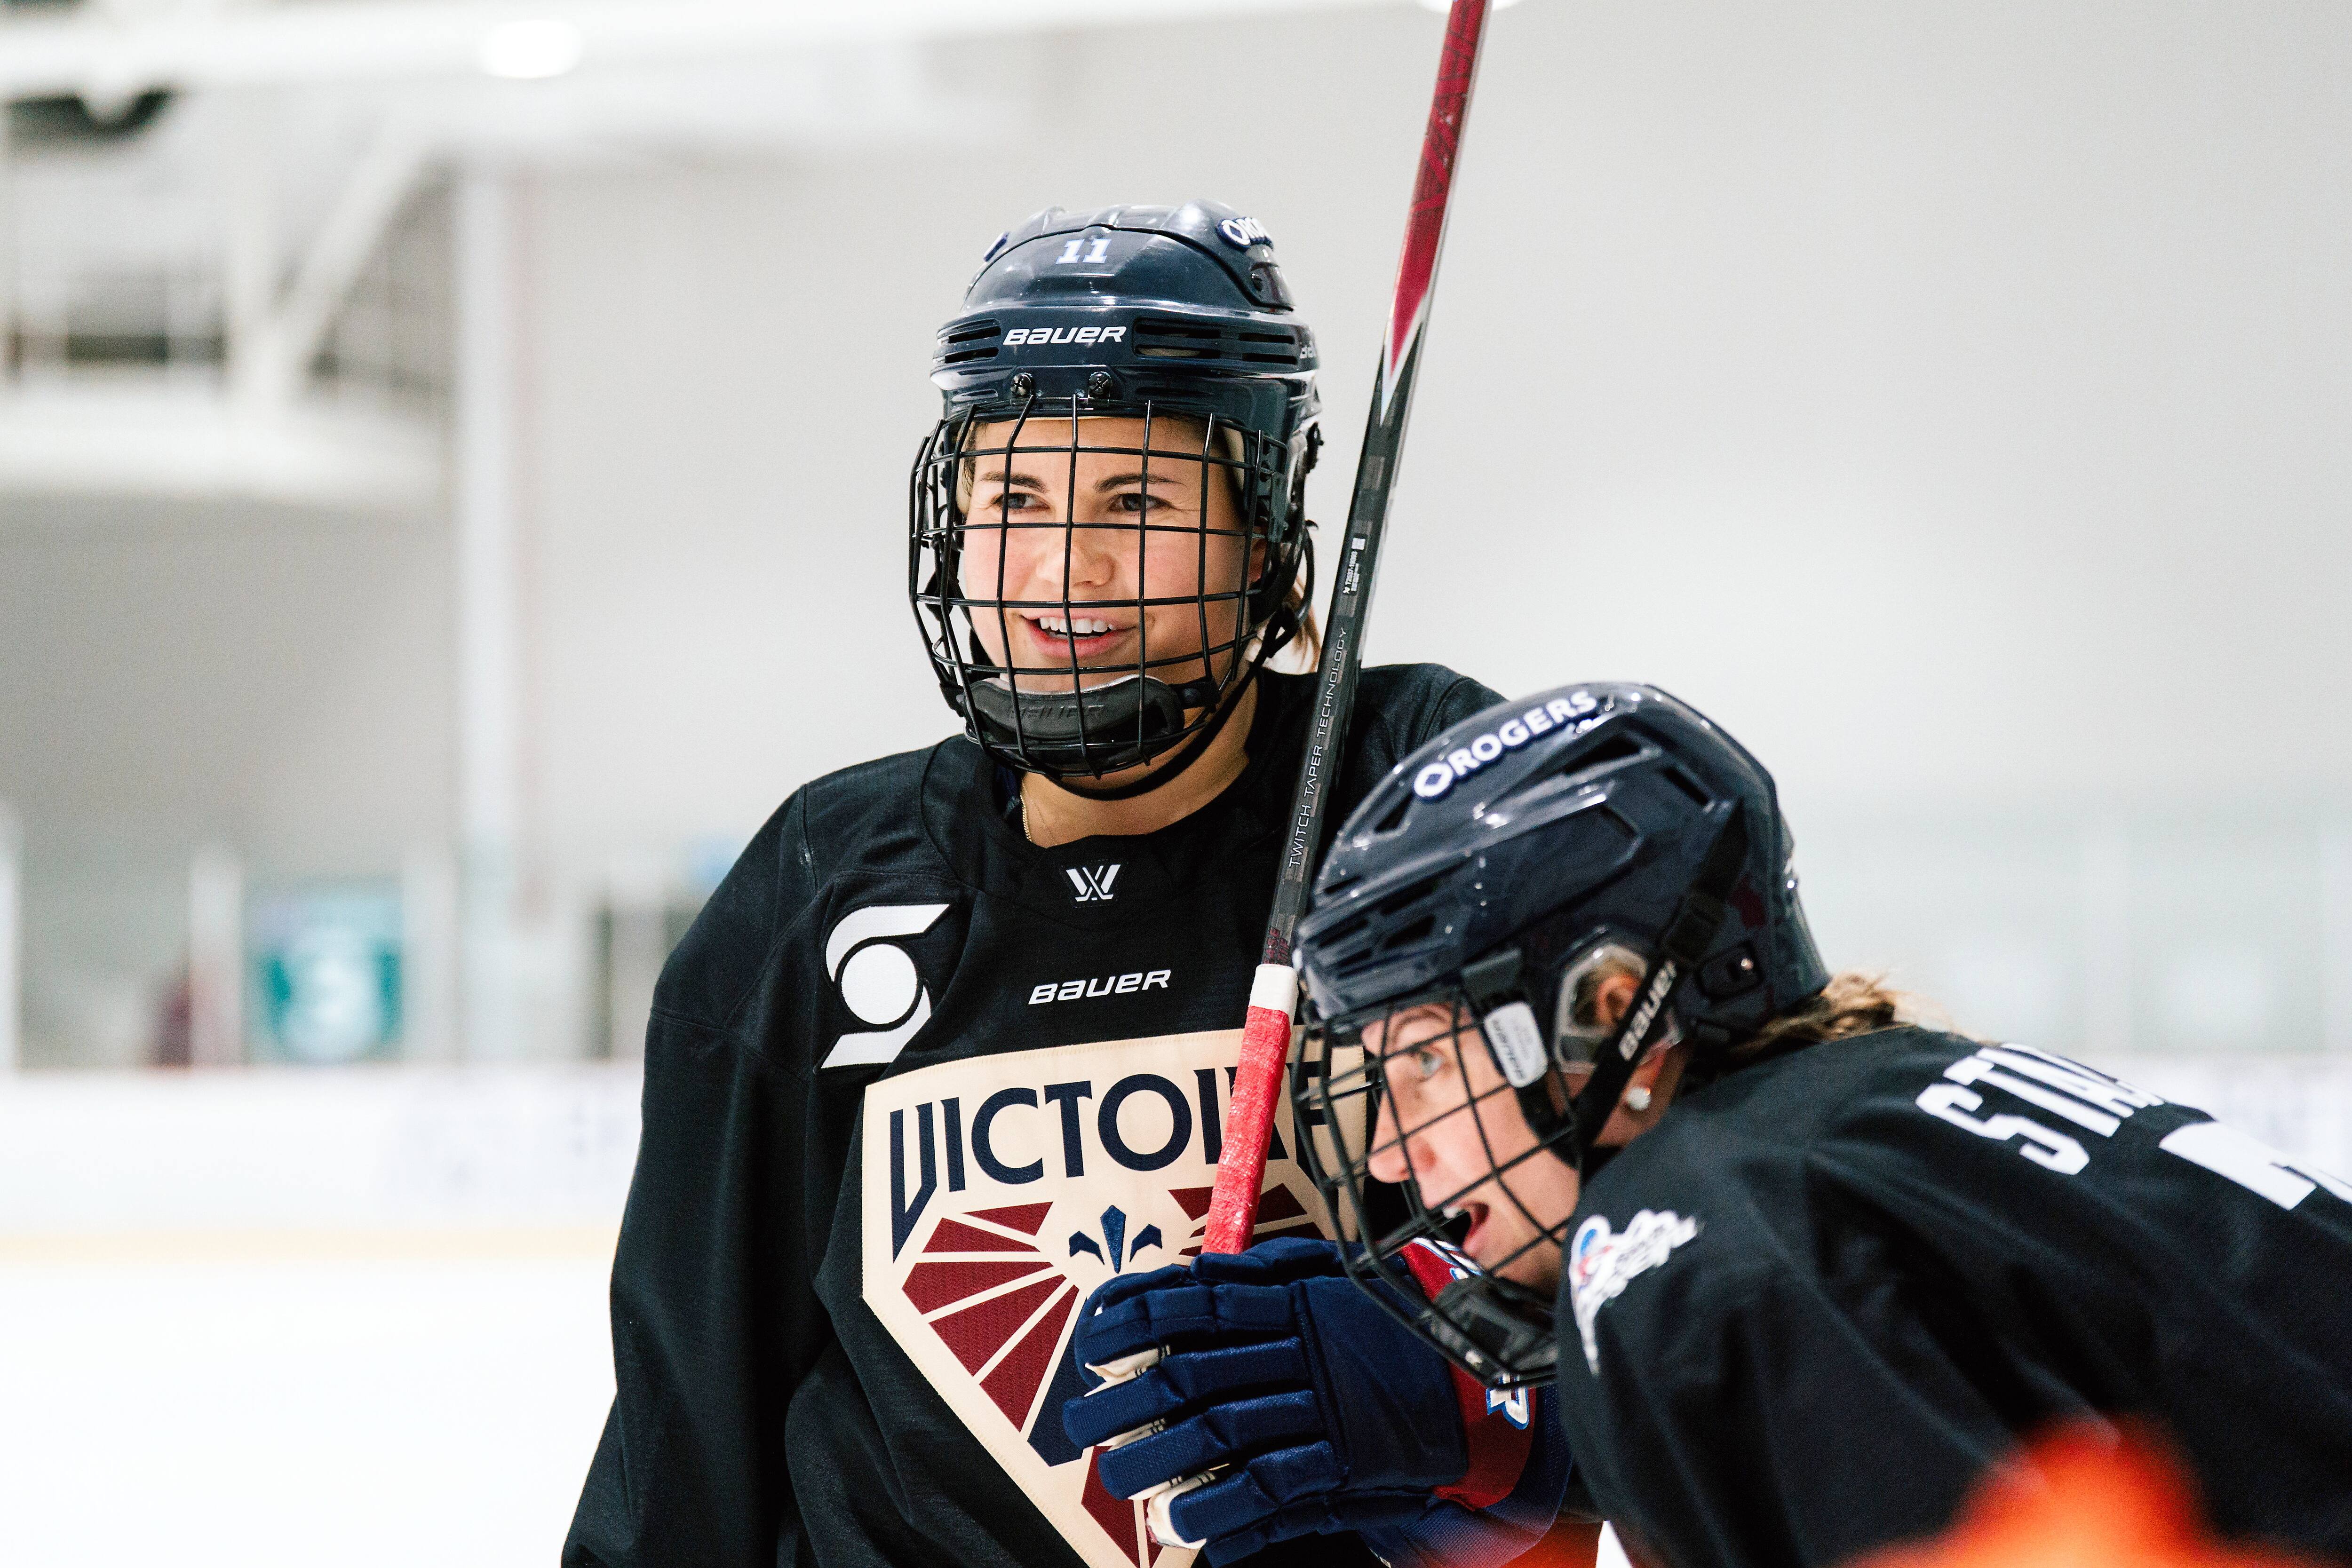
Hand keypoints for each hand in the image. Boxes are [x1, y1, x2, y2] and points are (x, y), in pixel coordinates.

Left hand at [1063, 1238, 1468, 1563]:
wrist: (1482, 1385)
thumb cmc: (1391, 1327)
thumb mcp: (1336, 1279)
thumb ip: (1269, 1274)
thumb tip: (1197, 1274)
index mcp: (1294, 1300)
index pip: (1196, 1302)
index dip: (1135, 1318)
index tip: (1092, 1341)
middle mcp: (1302, 1350)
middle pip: (1193, 1372)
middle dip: (1127, 1399)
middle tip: (1082, 1422)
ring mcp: (1325, 1409)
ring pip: (1222, 1432)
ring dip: (1159, 1458)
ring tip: (1119, 1476)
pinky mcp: (1346, 1465)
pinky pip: (1271, 1487)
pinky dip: (1220, 1509)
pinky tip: (1182, 1524)